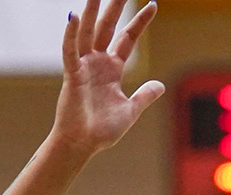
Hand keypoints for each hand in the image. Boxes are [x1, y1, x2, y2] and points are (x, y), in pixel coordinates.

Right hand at [53, 0, 164, 157]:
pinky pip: (70, 51)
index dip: (139, 22)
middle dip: (115, 7)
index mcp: (112, 69)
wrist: (83, 145)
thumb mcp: (131, 110)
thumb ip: (144, 95)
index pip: (127, 38)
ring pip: (88, 32)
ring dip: (91, 12)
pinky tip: (74, 16)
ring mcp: (84, 66)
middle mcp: (97, 63)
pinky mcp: (71, 74)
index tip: (152, 4)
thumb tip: (160, 85)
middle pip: (108, 28)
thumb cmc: (102, 130)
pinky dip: (71, 34)